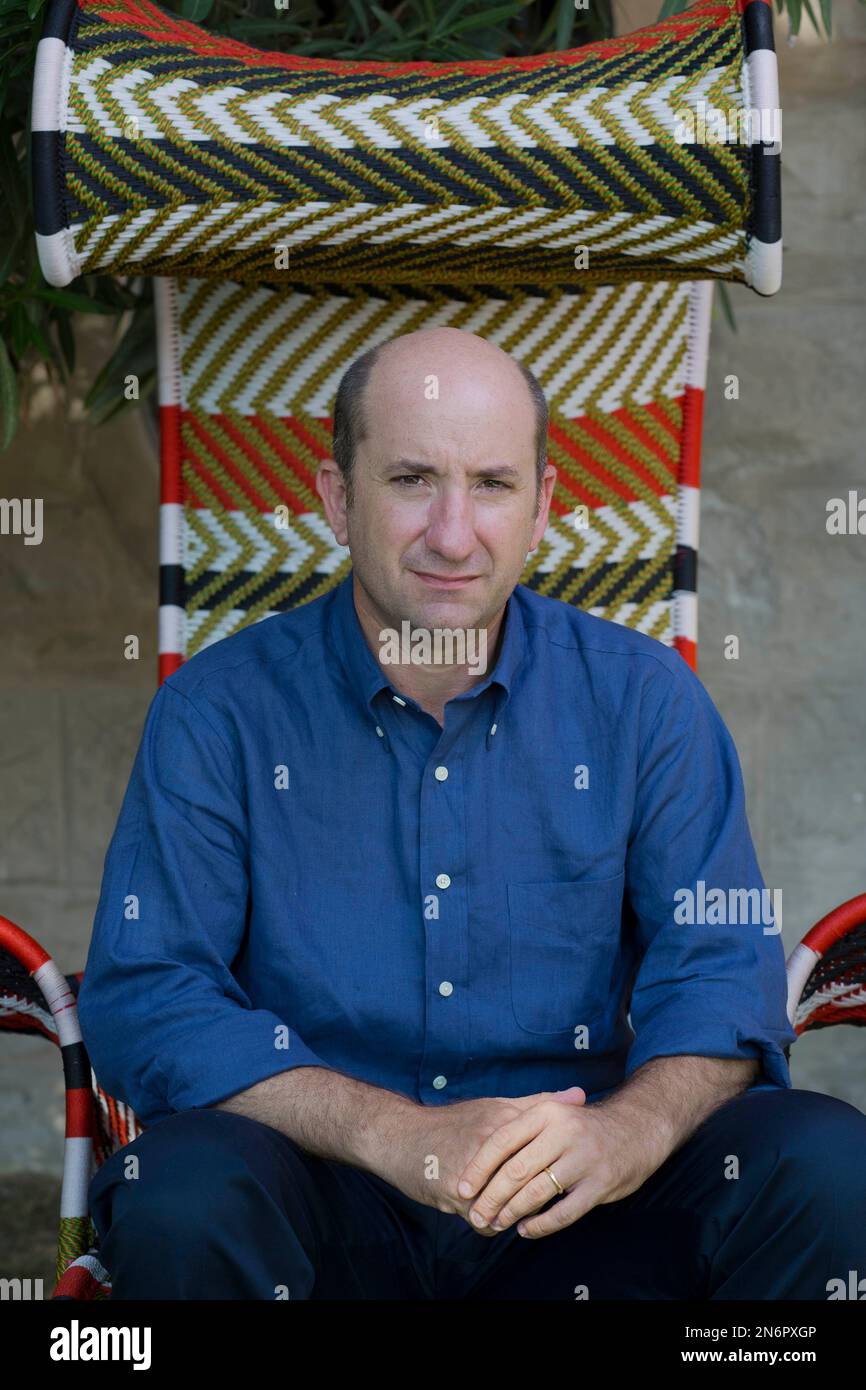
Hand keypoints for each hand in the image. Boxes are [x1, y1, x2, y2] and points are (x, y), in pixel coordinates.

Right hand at [381, 1088, 585, 1232]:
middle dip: (539, 1198)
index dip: (557, 1169)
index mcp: (503, 1121)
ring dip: (514, 1214)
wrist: (401, 1136)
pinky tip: (492, 1219)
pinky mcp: (454, 1193)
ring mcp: (472, 1170)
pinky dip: (490, 1224)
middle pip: (528, 1183)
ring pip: (508, 1206)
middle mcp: (489, 1144)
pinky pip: (483, 1221)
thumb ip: (538, 1103)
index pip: (543, 1152)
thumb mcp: (495, 1105)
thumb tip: (580, 1095)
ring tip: (518, 1214)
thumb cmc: (453, 1122)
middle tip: (546, 1202)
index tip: (565, 1175)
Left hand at [455, 1093, 652, 1238]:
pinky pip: (564, 1212)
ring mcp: (583, 1159)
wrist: (637, 1128)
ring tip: (498, 1223)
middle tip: (476, 1215)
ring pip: (537, 1192)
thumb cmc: (584, 1126)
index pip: (502, 1141)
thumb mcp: (554, 1114)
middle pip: (516, 1170)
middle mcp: (564, 1133)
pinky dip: (541, 1225)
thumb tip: (477, 1149)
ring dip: (512, 1212)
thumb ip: (521, 1127)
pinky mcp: (601, 1183)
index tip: (462, 1188)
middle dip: (491, 1197)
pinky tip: (526, 1229)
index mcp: (546, 1114)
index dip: (478, 1167)